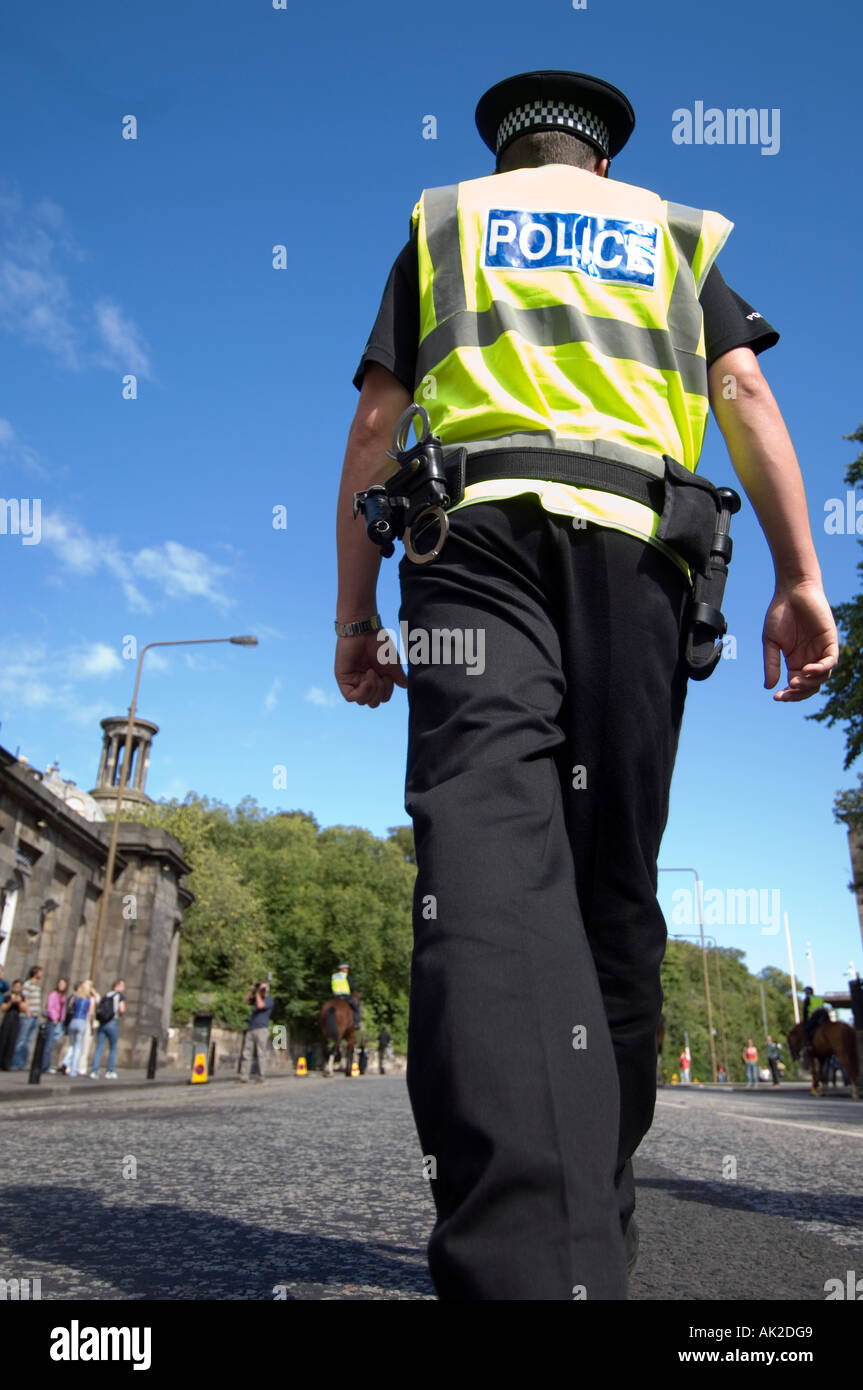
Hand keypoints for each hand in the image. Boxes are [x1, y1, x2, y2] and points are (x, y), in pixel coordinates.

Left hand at [335, 632, 407, 707]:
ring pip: (362, 701)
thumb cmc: (378, 641)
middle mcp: (364, 681)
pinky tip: (367, 678)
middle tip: (381, 676)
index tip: (389, 677)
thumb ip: (398, 676)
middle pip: (373, 702)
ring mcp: (353, 681)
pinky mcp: (343, 679)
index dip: (387, 691)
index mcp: (376, 678)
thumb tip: (404, 686)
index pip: (382, 697)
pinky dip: (363, 692)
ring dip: (372, 690)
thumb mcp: (393, 662)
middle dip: (380, 693)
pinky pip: (351, 697)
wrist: (365, 629)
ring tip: (373, 673)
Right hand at [762, 580, 838, 701]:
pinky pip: (830, 662)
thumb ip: (772, 664)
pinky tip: (807, 670)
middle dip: (799, 693)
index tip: (776, 697)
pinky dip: (820, 670)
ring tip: (795, 681)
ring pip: (822, 677)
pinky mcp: (830, 641)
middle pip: (811, 686)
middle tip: (786, 692)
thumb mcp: (771, 642)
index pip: (797, 685)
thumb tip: (769, 687)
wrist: (792, 590)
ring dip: (810, 683)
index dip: (789, 694)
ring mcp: (821, 650)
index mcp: (795, 660)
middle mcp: (810, 658)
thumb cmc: (780, 613)